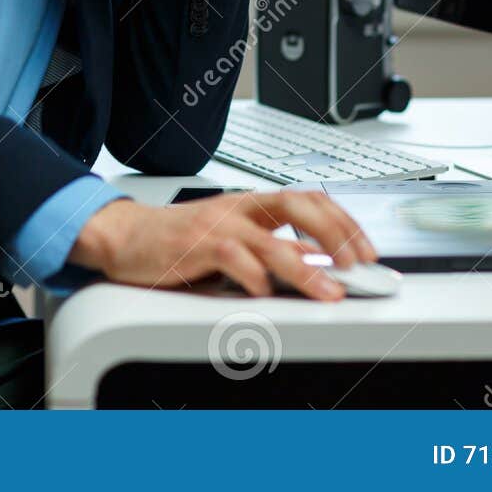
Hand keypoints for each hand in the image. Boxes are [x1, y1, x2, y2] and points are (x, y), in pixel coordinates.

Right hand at [68, 190, 377, 301]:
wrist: (125, 236)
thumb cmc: (177, 241)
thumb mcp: (231, 241)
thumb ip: (268, 250)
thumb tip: (314, 268)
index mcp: (251, 204)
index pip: (308, 200)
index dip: (343, 221)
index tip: (367, 248)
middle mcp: (238, 208)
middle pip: (298, 206)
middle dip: (335, 234)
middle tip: (359, 262)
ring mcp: (217, 224)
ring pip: (271, 242)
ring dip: (306, 270)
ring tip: (329, 292)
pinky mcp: (196, 244)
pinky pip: (233, 259)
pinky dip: (254, 278)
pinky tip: (266, 292)